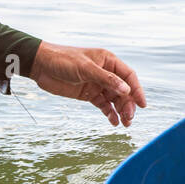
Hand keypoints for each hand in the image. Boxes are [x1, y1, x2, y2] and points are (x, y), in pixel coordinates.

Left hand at [28, 42, 147, 126]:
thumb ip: (106, 79)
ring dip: (121, 111)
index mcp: (108, 61)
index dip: (137, 90)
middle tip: (130, 118)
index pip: (128, 76)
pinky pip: (103, 105)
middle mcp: (105, 72)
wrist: (41, 66)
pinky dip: (110, 113)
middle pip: (123, 90)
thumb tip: (126, 90)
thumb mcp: (85, 68)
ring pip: (115, 99)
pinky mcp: (88, 94)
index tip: (142, 104)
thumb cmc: (63, 60)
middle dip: (128, 104)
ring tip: (125, 123)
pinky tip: (114, 122)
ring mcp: (97, 84)